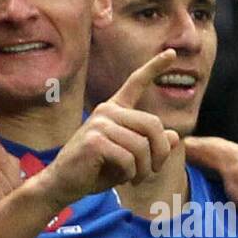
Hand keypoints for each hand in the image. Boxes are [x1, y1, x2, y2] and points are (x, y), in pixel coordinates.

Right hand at [37, 50, 180, 207]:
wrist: (63, 184)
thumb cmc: (97, 170)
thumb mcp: (131, 159)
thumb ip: (151, 146)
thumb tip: (174, 136)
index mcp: (114, 110)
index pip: (136, 82)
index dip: (154, 67)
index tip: (171, 53)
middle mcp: (107, 111)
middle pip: (153, 125)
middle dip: (160, 153)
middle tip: (155, 170)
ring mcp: (99, 124)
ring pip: (142, 146)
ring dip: (144, 169)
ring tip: (134, 178)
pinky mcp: (94, 141)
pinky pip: (128, 159)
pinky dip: (130, 174)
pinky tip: (121, 178)